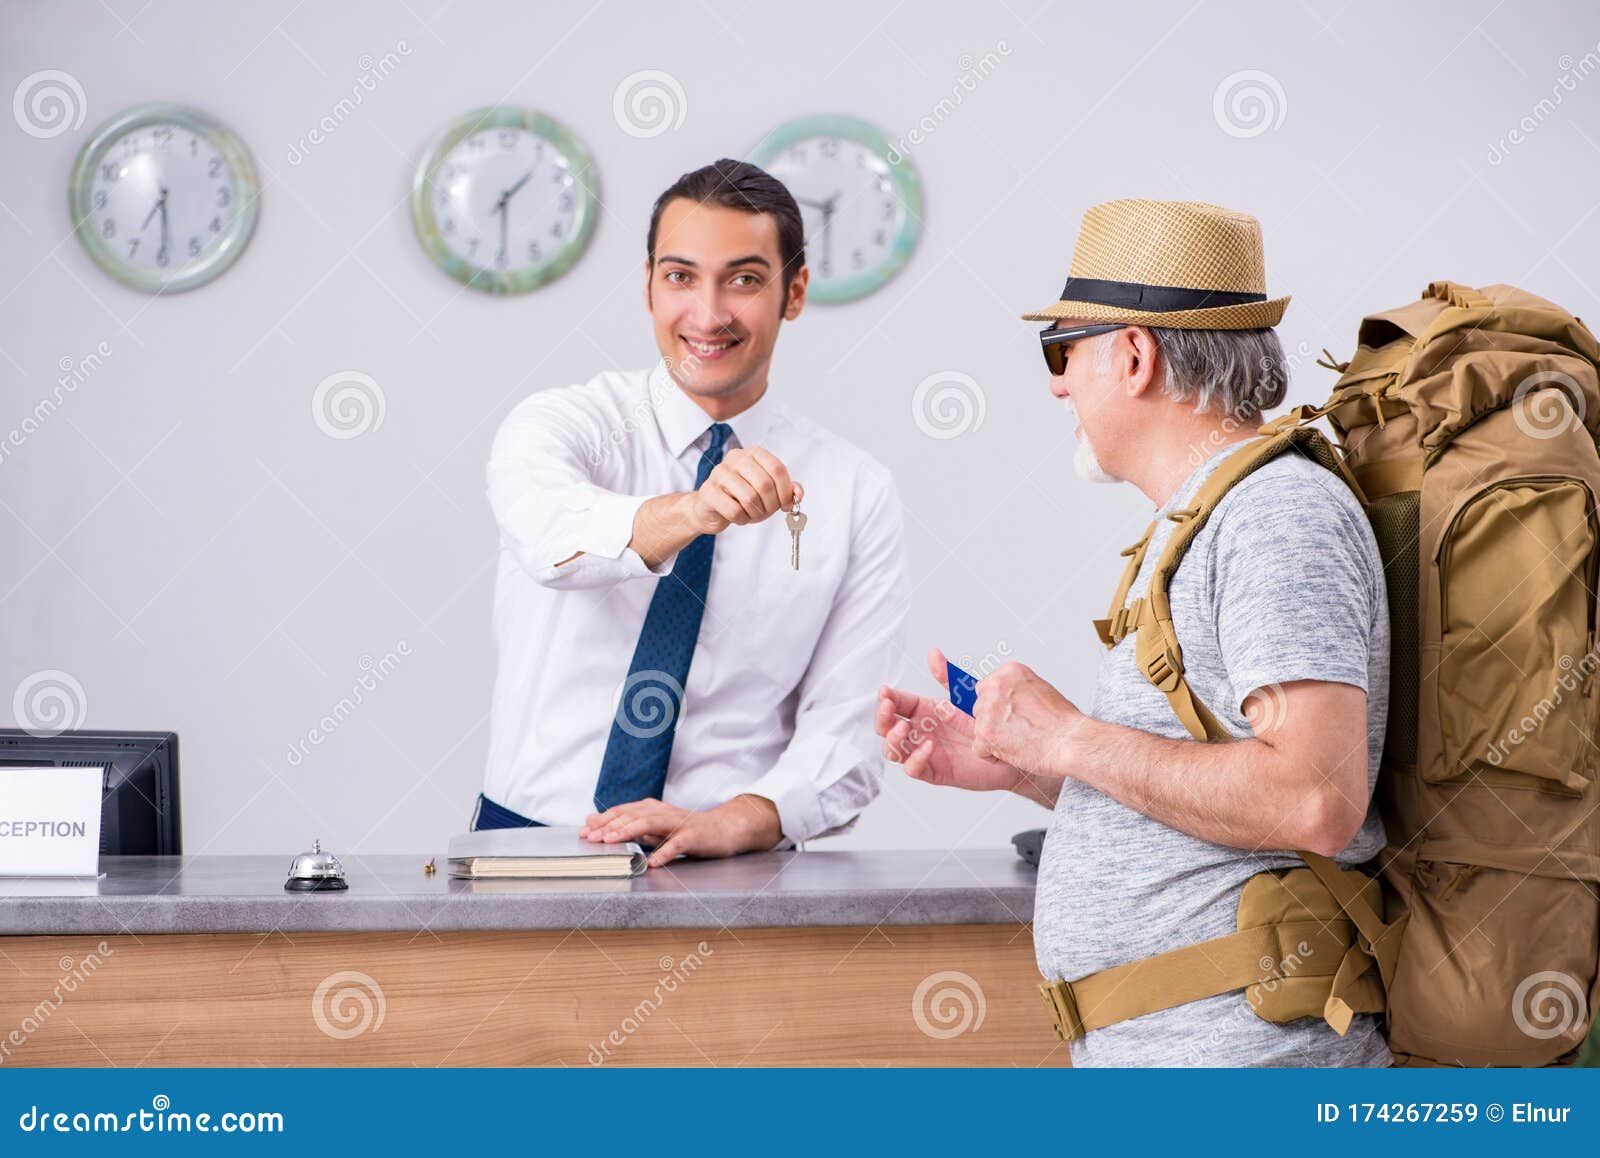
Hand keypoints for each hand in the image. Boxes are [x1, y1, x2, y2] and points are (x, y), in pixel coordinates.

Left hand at [580, 794, 781, 867]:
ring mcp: (678, 823)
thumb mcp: (654, 826)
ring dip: (629, 832)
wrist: (722, 829)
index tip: (585, 832)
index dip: (603, 820)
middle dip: (610, 826)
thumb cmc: (685, 830)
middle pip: (632, 815)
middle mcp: (663, 812)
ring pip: (650, 824)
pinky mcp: (693, 836)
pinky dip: (663, 853)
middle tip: (591, 837)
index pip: (623, 811)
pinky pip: (677, 845)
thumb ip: (628, 824)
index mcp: (652, 809)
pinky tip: (651, 862)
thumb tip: (595, 821)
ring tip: (612, 841)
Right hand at [688, 446, 801, 533]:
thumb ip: (786, 490)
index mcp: (753, 453)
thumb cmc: (741, 498)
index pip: (777, 468)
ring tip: (753, 515)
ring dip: (756, 513)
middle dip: (771, 505)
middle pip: (765, 484)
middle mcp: (735, 458)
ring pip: (750, 498)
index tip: (787, 505)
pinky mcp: (709, 491)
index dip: (786, 491)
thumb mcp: (768, 492)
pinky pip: (734, 510)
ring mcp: (719, 473)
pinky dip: (742, 519)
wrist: (711, 508)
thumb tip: (798, 494)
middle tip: (768, 512)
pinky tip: (739, 517)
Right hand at [875, 649, 1024, 792]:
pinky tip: (927, 747)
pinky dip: (915, 759)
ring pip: (893, 750)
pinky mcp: (934, 772)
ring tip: (904, 728)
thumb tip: (934, 654)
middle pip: (886, 727)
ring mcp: (923, 753)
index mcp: (922, 712)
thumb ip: (947, 677)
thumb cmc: (985, 724)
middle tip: (888, 707)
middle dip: (882, 717)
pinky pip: (914, 769)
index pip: (895, 704)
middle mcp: (919, 732)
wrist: (1007, 751)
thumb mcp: (965, 696)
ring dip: (892, 739)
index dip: (886, 698)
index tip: (885, 691)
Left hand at [970, 658, 1083, 776]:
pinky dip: (994, 755)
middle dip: (994, 721)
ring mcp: (989, 709)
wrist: (1070, 742)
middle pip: (980, 707)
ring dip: (994, 737)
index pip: (987, 687)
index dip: (998, 705)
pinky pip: (979, 748)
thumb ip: (1016, 691)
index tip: (1010, 713)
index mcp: (1010, 672)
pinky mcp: (986, 732)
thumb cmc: (1063, 722)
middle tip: (1017, 729)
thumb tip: (1004, 699)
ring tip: (1019, 739)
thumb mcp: (1040, 689)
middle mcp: (996, 687)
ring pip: (979, 727)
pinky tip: (1013, 751)